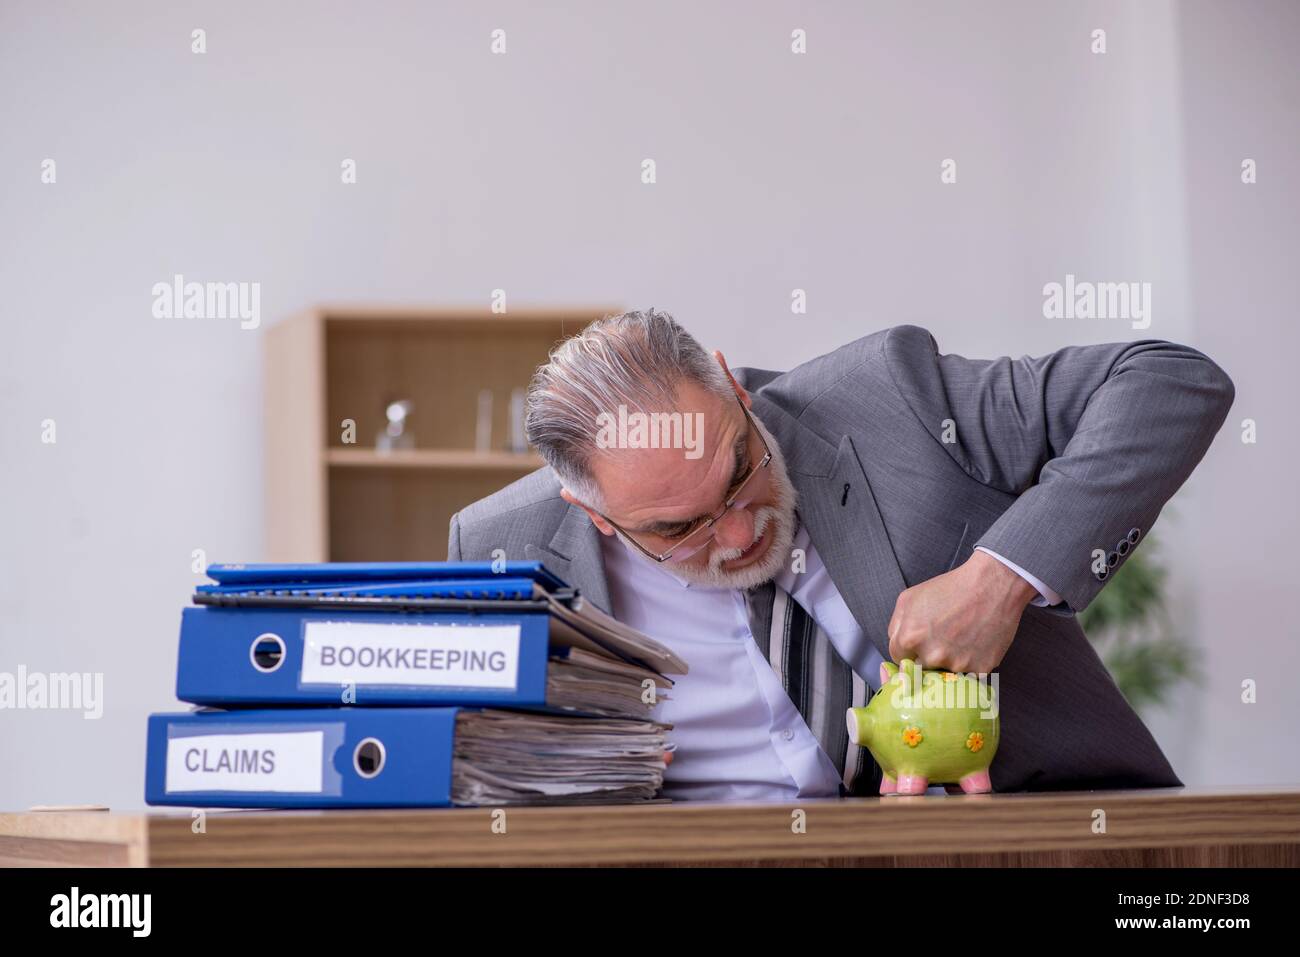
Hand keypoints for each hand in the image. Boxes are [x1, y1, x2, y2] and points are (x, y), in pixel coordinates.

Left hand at [887, 550, 1036, 673]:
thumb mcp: (909, 599)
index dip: (909, 650)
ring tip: (960, 639)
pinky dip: (970, 664)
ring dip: (949, 662)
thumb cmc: (952, 588)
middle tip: (942, 639)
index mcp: (909, 639)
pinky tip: (974, 645)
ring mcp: (956, 664)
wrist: (991, 585)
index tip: (920, 644)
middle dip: (928, 658)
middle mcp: (931, 655)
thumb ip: (896, 627)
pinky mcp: (980, 669)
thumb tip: (897, 647)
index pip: (900, 660)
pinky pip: (968, 676)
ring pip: (945, 674)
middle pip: (921, 670)